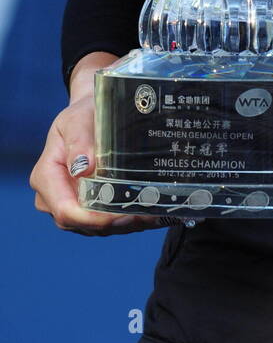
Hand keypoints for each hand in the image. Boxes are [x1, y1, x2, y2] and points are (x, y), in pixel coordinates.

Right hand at [30, 53, 167, 236]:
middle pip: (83, 223)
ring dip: (125, 223)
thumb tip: (82, 168)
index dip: (93, 218)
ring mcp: (72, 205)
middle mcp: (54, 197)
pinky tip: (152, 212)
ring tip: (154, 212)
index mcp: (47, 176)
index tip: (121, 213)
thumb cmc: (83, 114)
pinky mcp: (88, 209)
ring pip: (97, 228)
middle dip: (115, 222)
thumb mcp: (79, 119)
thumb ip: (80, 140)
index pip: (65, 210)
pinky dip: (129, 220)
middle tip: (147, 212)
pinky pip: (107, 223)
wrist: (91, 115)